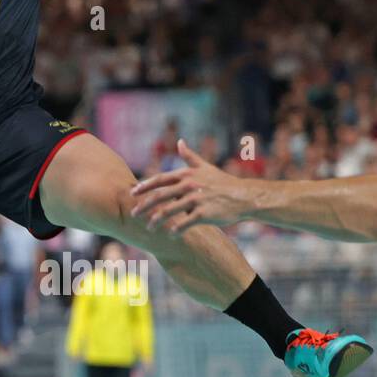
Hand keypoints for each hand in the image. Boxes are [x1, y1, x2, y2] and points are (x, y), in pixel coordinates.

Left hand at [130, 139, 256, 231]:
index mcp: (186, 174)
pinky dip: (176, 229)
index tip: (132, 192)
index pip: (160, 179)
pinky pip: (185, 222)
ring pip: (169, 210)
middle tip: (133, 213)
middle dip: (144, 205)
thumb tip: (180, 141)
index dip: (144, 186)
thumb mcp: (205, 166)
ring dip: (156, 220)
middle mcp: (189, 185)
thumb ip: (189, 156)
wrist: (244, 196)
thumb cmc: (222, 182)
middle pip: (160, 196)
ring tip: (149, 227)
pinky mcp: (205, 213)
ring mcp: (197, 199)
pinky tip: (170, 234)